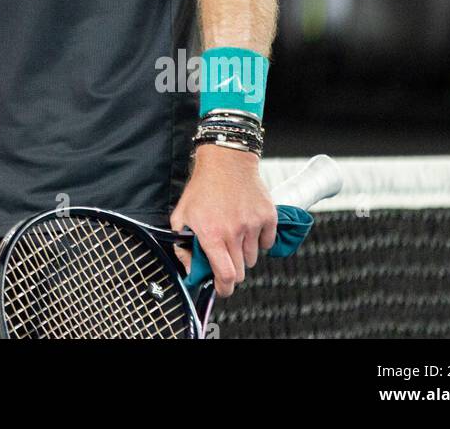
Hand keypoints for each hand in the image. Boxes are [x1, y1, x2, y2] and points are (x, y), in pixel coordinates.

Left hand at [170, 145, 276, 298]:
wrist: (226, 160)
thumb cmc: (203, 187)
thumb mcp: (181, 215)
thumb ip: (182, 245)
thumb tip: (191, 268)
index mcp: (211, 234)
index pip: (226, 275)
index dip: (224, 288)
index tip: (222, 288)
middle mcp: (234, 232)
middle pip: (241, 271)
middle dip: (232, 268)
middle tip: (224, 255)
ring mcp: (253, 224)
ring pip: (253, 257)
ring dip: (244, 252)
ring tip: (234, 233)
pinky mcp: (268, 217)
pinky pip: (267, 243)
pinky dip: (259, 240)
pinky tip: (247, 225)